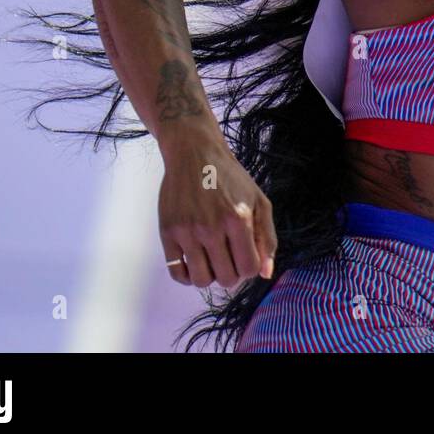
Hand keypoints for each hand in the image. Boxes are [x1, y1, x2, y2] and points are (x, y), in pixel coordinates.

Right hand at [158, 133, 277, 289]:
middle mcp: (212, 227)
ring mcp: (187, 231)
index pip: (248, 269)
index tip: (245, 257)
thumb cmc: (230, 178)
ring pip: (201, 280)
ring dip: (210, 276)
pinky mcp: (167, 232)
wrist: (194, 154)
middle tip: (229, 258)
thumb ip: (267, 238)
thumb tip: (265, 273)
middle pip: (226, 279)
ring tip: (212, 260)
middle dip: (232, 274)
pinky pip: (176, 272)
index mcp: (238, 219)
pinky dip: (187, 275)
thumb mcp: (259, 201)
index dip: (250, 269)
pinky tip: (194, 261)